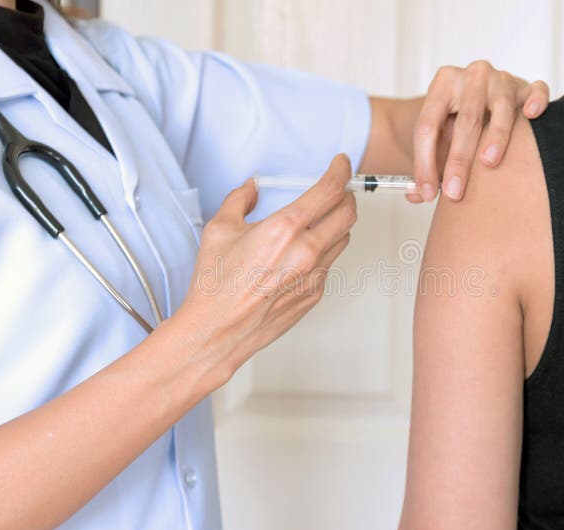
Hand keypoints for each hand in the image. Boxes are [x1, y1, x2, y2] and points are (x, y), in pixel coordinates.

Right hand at [174, 155, 356, 387]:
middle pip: (348, 213)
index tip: (341, 164)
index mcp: (285, 229)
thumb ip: (240, 199)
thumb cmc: (215, 285)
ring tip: (317, 222)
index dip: (341, 171)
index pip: (330, 190)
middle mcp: (306, 252)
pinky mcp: (315, 295)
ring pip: (343, 239)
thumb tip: (253, 188)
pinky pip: (329, 264)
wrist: (218, 330)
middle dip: (345, 196)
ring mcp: (314, 276)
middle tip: (335, 191)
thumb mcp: (219, 228)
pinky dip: (322, 252)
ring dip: (336, 224)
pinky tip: (300, 254)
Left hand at [411, 61, 548, 201]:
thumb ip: (423, 165)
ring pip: (501, 107)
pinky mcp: (526, 87)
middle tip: (454, 193)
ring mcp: (501, 80)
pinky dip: (536, 101)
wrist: (474, 97)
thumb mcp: (434, 138)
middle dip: (458, 160)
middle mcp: (472, 76)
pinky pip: (536, 90)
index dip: (424, 163)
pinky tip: (531, 115)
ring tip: (488, 164)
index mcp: (442, 84)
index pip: (428, 126)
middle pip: (465, 120)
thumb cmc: (453, 122)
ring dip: (495, 137)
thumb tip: (414, 195)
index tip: (427, 194)